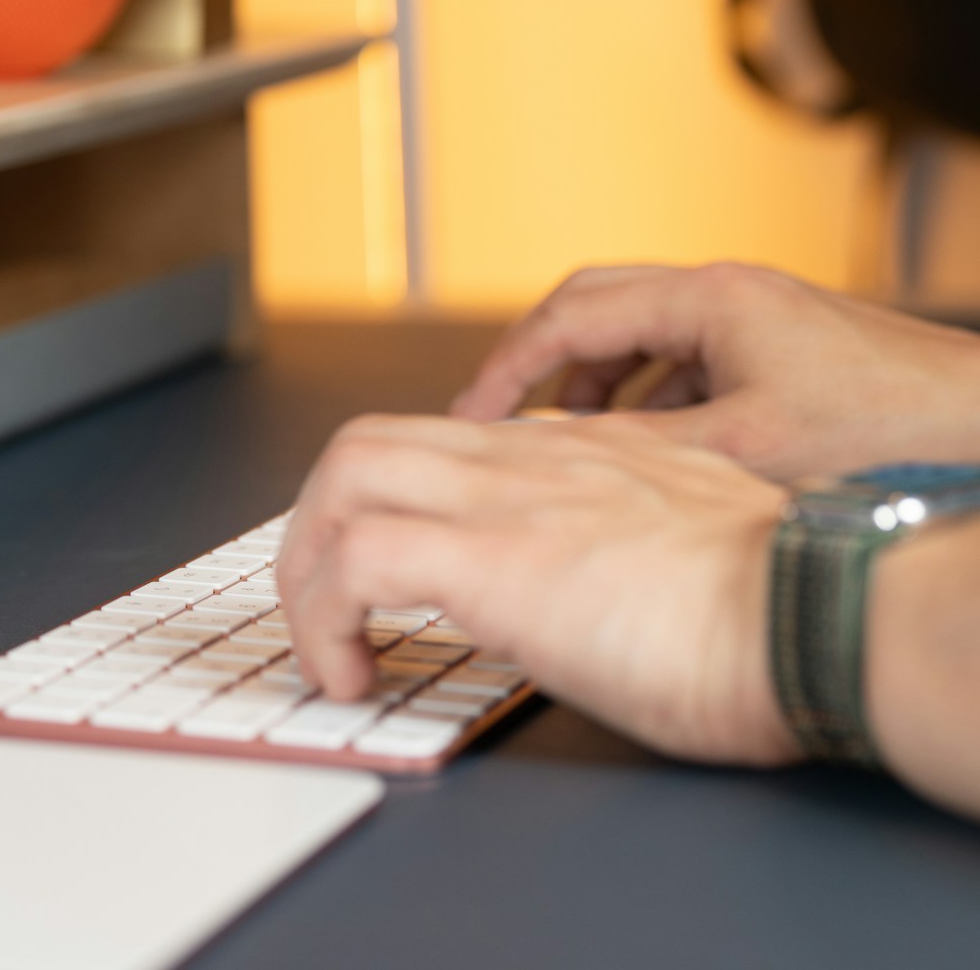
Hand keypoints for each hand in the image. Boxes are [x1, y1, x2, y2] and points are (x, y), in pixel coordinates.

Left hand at [277, 413, 798, 765]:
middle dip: (316, 524)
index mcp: (572, 455)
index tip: (371, 568)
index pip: (435, 443)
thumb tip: (581, 584)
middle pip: (365, 444)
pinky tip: (348, 678)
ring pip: (343, 478)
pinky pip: (355, 561)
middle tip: (322, 604)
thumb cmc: (775, 603)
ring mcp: (502, 499)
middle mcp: (525, 460)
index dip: (381, 503)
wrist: (817, 612)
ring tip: (321, 646)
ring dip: (305, 565)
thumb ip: (618, 536)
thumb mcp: (680, 542)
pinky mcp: (491, 558)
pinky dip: (322, 619)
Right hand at [450, 263, 979, 479]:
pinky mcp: (773, 347)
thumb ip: (639, 444)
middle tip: (497, 415)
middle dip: (537, 361)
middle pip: (590, 305)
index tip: (470, 414)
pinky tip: (642, 447)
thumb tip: (552, 457)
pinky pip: (677, 358)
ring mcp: (750, 316)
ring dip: (591, 381)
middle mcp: (723, 293)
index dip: (509, 368)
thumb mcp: (742, 447)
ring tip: (566, 440)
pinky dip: (642, 396)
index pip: (570, 317)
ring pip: (634, 332)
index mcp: (708, 300)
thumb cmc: (888, 430)